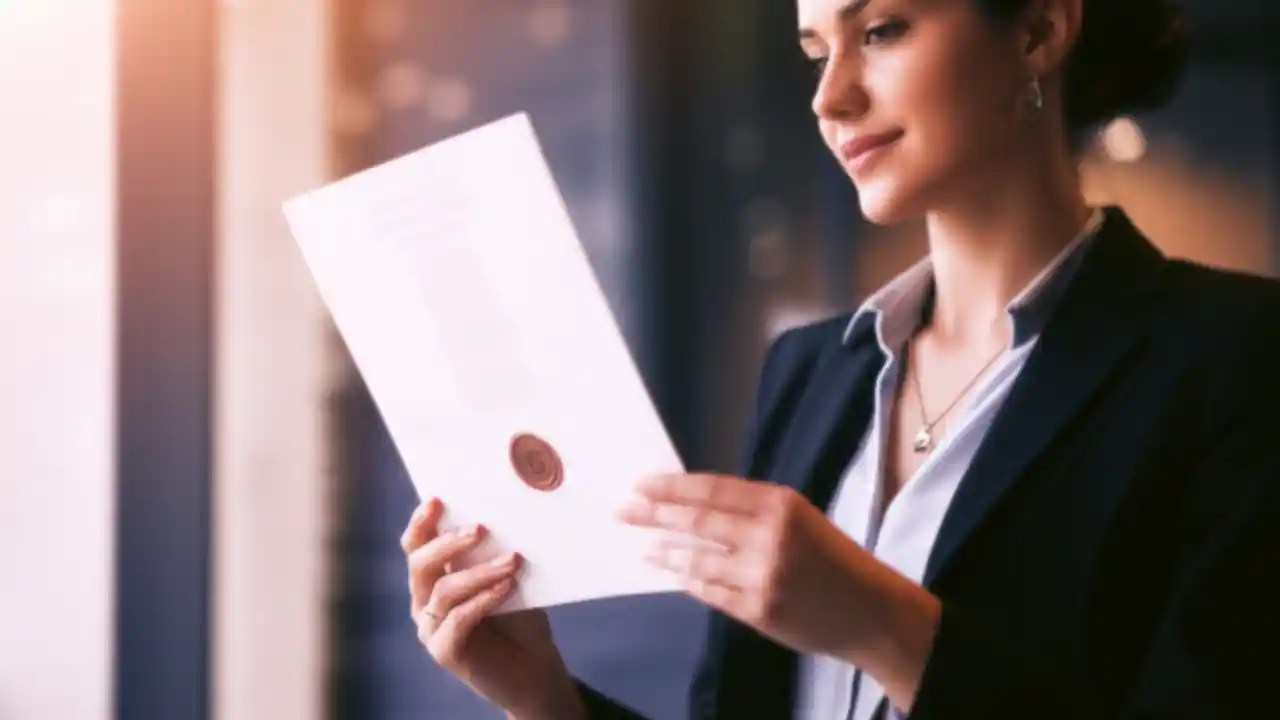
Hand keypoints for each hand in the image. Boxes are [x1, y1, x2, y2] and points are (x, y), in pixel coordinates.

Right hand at [402, 498, 585, 718]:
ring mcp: (430, 627)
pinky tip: (507, 586)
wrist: (534, 667)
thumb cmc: (519, 616)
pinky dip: (483, 599)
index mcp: (433, 576)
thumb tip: (501, 515)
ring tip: (512, 562)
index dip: (421, 522)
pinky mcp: (443, 651)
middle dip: (447, 542)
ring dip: (479, 571)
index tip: (437, 500)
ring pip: (443, 590)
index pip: (416, 544)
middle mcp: (424, 600)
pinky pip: (457, 619)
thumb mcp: (507, 575)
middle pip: (420, 563)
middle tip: (479, 529)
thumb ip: (495, 551)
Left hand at [617, 473, 939, 705]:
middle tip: (625, 511)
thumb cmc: (832, 558)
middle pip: (697, 520)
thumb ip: (751, 509)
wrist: (870, 610)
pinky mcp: (757, 610)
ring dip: (666, 552)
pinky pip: (709, 592)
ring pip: (697, 560)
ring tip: (647, 547)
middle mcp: (769, 537)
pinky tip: (676, 574)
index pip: (711, 489)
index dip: (671, 486)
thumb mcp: (799, 517)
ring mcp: (761, 577)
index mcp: (781, 504)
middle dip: (654, 514)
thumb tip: (691, 501)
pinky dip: (689, 581)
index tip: (641, 484)